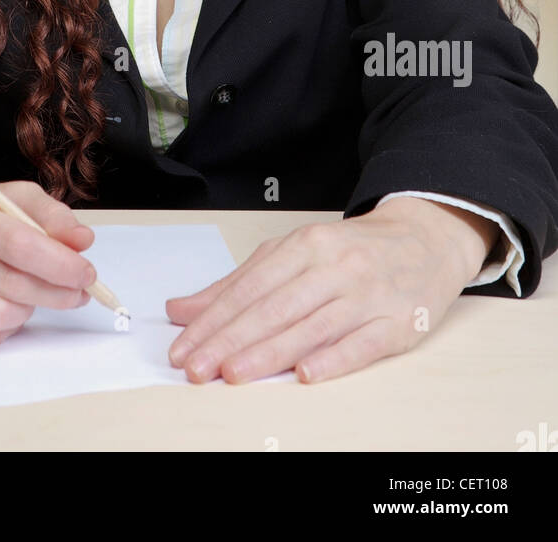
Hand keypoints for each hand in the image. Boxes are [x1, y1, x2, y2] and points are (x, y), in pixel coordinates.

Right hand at [0, 180, 96, 344]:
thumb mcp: (3, 199)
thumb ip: (46, 214)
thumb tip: (82, 240)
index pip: (16, 241)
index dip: (59, 261)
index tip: (86, 272)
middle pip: (10, 282)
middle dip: (56, 292)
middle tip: (79, 293)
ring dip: (30, 309)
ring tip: (34, 295)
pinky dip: (6, 324)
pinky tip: (5, 304)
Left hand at [165, 198, 497, 384]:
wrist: (427, 237)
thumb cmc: (353, 250)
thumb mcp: (294, 253)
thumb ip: (239, 283)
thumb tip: (183, 310)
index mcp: (305, 245)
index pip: (249, 287)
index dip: (213, 319)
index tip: (184, 346)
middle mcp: (334, 267)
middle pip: (274, 307)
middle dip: (231, 340)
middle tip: (197, 368)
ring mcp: (367, 295)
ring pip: (311, 326)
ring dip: (270, 353)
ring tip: (233, 373)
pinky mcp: (397, 322)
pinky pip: (362, 343)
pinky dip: (334, 359)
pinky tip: (306, 374)